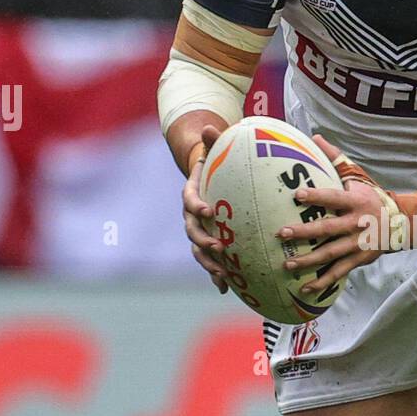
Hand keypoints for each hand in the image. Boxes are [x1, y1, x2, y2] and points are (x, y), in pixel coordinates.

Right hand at [182, 124, 228, 292]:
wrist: (209, 175)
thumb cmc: (218, 160)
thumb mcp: (216, 148)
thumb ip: (213, 140)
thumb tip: (209, 126)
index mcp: (192, 192)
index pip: (190, 200)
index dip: (197, 206)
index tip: (209, 211)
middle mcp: (191, 214)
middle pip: (192, 231)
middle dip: (204, 242)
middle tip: (220, 248)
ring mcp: (198, 229)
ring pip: (198, 250)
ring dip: (209, 263)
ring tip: (223, 274)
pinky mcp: (208, 240)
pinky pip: (209, 259)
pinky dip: (216, 274)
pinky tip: (226, 288)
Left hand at [276, 134, 391, 292]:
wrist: (401, 222)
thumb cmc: (371, 194)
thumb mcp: (357, 175)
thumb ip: (336, 158)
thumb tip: (315, 137)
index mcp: (355, 201)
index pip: (333, 198)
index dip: (316, 196)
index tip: (297, 195)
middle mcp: (357, 223)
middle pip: (328, 229)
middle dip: (305, 233)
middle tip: (282, 234)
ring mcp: (358, 243)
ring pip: (331, 254)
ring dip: (309, 261)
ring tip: (287, 264)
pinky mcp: (359, 259)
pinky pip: (338, 272)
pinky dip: (322, 281)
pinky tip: (304, 286)